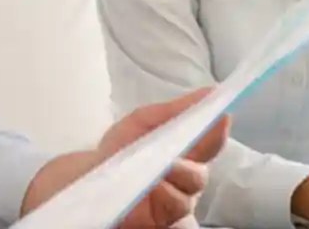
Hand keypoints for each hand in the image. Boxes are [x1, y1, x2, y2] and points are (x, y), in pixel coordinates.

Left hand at [20, 88, 229, 226]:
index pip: (210, 144)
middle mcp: (185, 180)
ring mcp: (174, 205)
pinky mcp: (160, 224)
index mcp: (186, 152)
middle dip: (189, 167)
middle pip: (199, 177)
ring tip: (156, 177)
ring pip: (185, 200)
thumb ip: (175, 111)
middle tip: (172, 160)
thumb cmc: (122, 147)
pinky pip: (174, 222)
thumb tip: (210, 93)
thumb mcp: (143, 122)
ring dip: (171, 188)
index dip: (216, 133)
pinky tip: (152, 195)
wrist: (89, 176)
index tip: (219, 117)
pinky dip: (164, 208)